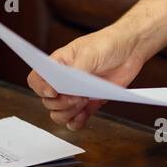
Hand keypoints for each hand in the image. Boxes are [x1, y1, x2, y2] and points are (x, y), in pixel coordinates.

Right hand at [26, 26, 144, 130]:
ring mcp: (75, 93)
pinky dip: (77, 122)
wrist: (130, 49)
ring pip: (59, 113)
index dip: (40, 88)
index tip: (53, 91)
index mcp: (58, 64)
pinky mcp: (89, 104)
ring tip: (83, 102)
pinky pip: (75, 120)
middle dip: (61, 103)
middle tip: (78, 96)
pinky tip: (83, 116)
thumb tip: (67, 85)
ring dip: (68, 113)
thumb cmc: (107, 44)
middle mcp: (64, 81)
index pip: (36, 79)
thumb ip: (76, 70)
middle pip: (48, 102)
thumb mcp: (89, 53)